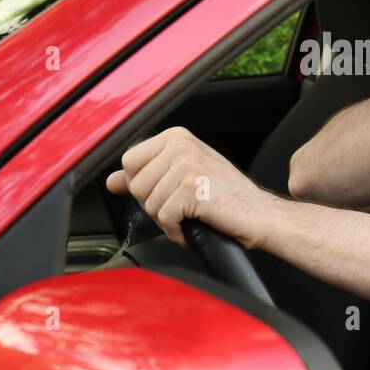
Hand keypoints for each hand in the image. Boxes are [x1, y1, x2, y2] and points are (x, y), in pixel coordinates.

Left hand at [104, 127, 274, 248]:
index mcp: (176, 137)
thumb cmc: (226, 196)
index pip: (129, 162)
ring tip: (190, 215)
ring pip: (148, 205)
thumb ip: (145, 175)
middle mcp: (181, 146)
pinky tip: (192, 227)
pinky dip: (176, 232)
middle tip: (182, 206)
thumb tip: (111, 181)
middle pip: (135, 185)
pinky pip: (164, 219)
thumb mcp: (183, 175)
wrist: (258, 213)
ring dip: (167, 220)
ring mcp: (186, 165)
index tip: (167, 192)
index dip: (143, 186)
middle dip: (154, 205)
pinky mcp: (191, 189)